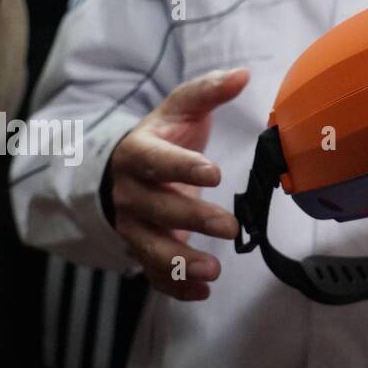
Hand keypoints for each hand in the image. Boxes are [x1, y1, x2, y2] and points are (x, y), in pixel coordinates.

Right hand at [106, 69, 248, 300]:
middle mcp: (130, 193)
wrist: (124, 167)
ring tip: (214, 271)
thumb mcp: (182, 108)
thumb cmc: (163, 134)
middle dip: (193, 218)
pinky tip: (202, 292)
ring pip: (150, 248)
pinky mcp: (141, 247)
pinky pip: (152, 272)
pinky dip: (175, 286)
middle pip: (158, 208)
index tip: (215, 172)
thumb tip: (242, 74)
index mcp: (137, 154)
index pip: (156, 161)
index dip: (182, 167)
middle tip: (231, 227)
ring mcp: (133, 225)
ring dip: (180, 262)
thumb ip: (209, 91)